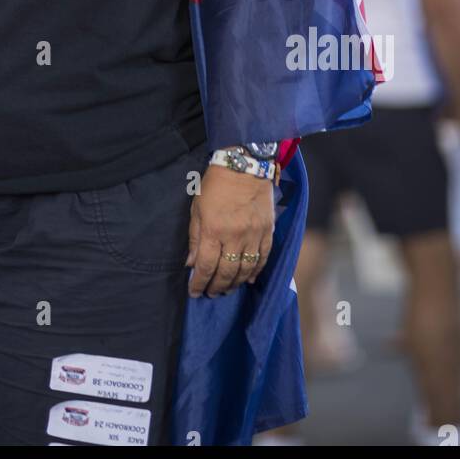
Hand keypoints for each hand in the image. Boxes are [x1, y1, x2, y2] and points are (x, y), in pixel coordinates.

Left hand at [186, 164, 273, 297]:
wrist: (244, 165)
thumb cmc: (215, 185)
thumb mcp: (197, 208)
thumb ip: (195, 238)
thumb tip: (191, 264)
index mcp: (214, 230)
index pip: (206, 266)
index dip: (199, 283)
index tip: (194, 292)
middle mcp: (235, 236)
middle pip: (226, 272)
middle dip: (216, 287)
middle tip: (211, 293)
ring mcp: (254, 235)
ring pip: (246, 270)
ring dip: (235, 283)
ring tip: (227, 289)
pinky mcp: (267, 232)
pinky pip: (263, 259)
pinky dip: (256, 272)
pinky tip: (248, 280)